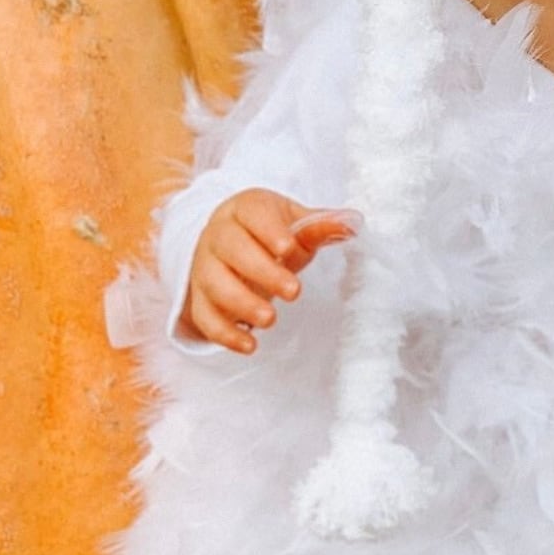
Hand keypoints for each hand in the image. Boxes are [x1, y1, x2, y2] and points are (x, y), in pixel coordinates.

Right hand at [178, 189, 359, 353]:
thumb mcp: (296, 225)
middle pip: (231, 248)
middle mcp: (218, 235)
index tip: (289, 249)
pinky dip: (224, 333)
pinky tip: (249, 344)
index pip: (252, 213)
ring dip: (241, 304)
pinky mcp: (199, 297)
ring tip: (270, 319)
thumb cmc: (268, 235)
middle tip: (293, 291)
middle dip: (262, 272)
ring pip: (214, 283)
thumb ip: (321, 226)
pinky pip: (204, 316)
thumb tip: (354, 222)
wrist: (230, 247)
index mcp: (243, 209)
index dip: (268, 231)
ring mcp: (204, 267)